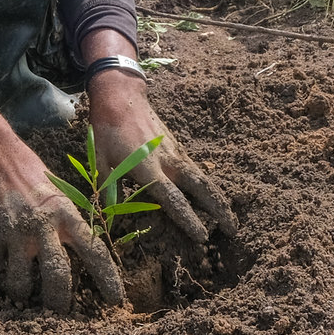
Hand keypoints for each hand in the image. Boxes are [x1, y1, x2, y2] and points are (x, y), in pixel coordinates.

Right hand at [0, 79, 123, 310]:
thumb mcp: (57, 194)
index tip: (116, 301)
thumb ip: (66, 222)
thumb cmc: (28, 173)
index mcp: (67, 215)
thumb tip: (80, 249)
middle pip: (58, 277)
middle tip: (59, 312)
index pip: (95, 252)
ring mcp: (17, 234)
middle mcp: (45, 228)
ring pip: (21, 282)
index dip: (107, 279)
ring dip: (21, 293)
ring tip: (21, 294)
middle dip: (59, 302)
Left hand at [83, 36, 233, 248]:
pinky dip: (207, 186)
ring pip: (203, 179)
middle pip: (201, 188)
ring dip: (218, 199)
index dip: (188, 219)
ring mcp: (176, 152)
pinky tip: (211, 197)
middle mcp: (169, 161)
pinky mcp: (178, 146)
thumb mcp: (101, 162)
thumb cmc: (108, 131)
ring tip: (229, 218)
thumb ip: (108, 192)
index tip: (202, 237)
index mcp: (149, 168)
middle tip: (232, 230)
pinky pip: (196, 170)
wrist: (121, 97)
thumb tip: (108, 220)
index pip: (173, 199)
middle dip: (219, 210)